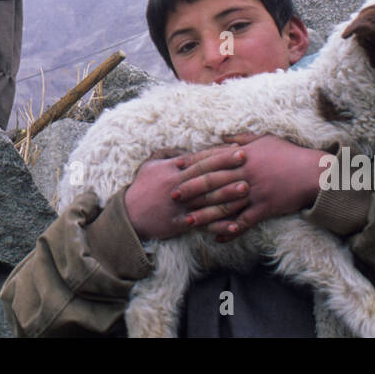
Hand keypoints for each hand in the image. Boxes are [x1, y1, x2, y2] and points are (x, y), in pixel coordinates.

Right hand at [124, 146, 249, 240]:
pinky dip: (218, 225)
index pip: (199, 159)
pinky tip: (235, 224)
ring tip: (245, 189)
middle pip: (206, 175)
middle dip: (227, 168)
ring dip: (227, 194)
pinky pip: (203, 224)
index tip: (237, 149)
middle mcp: (178, 186)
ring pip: (207, 199)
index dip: (218, 154)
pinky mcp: (180, 223)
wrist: (128, 215)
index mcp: (172, 169)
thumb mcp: (150, 165)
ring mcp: (180, 206)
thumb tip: (185, 148)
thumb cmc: (141, 187)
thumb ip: (168, 154)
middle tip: (247, 161)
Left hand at [174, 133, 327, 242]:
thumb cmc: (289, 154)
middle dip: (191, 188)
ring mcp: (255, 191)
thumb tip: (222, 137)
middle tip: (173, 195)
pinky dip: (231, 231)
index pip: (213, 157)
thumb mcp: (265, 139)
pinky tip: (218, 238)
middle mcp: (245, 172)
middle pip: (213, 181)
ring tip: (188, 222)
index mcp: (244, 154)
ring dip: (205, 214)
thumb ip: (242, 139)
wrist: (315, 172)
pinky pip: (245, 221)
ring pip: (225, 204)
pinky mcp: (265, 207)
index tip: (176, 166)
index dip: (193, 162)